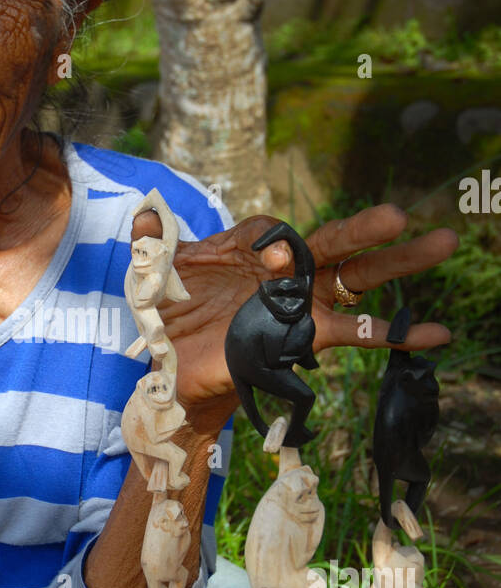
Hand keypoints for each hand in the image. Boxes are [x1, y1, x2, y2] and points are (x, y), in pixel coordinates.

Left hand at [131, 204, 457, 423]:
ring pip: (357, 279)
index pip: (272, 232)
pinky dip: (398, 333)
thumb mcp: (157, 277)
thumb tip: (144, 215)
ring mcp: (300, 306)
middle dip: (371, 229)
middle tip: (407, 214)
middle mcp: (285, 273)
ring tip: (443, 243)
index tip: (271, 252)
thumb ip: (154, 244)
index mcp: (253, 249)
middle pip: (336, 244)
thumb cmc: (170, 320)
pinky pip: (357, 333)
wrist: (172, 373)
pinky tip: (437, 333)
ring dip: (398, 263)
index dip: (272, 242)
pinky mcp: (304, 338)